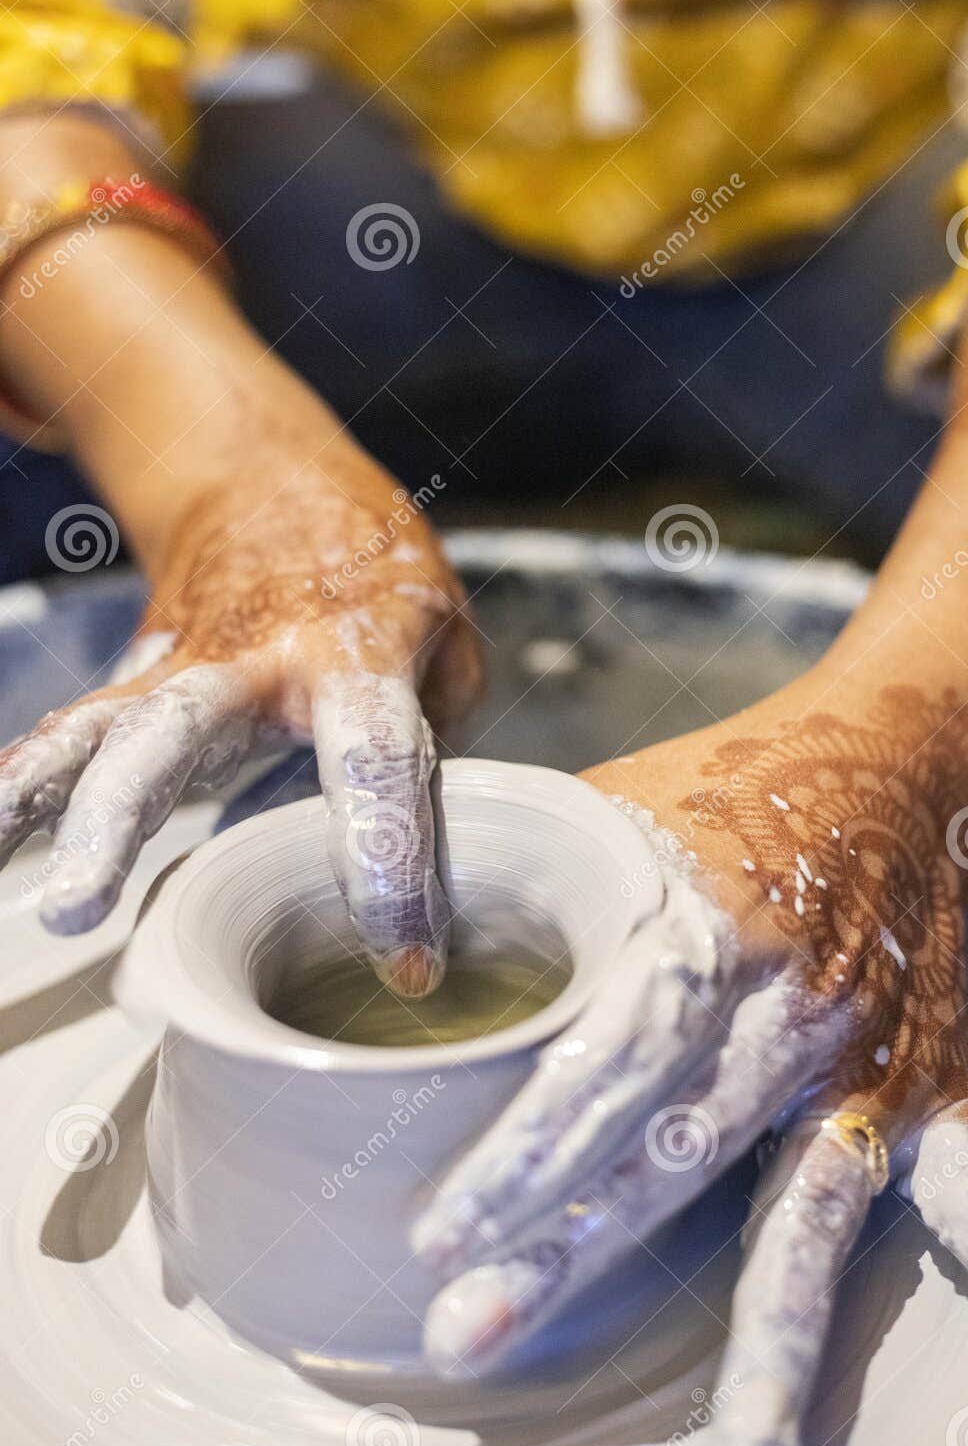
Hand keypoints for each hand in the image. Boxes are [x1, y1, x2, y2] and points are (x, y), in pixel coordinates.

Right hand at [0, 448, 479, 995]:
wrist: (268, 477)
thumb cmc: (373, 568)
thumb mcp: (446, 632)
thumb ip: (441, 738)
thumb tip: (435, 852)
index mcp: (354, 648)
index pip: (375, 763)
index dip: (390, 865)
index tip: (405, 968)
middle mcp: (252, 660)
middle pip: (176, 733)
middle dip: (123, 820)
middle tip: (81, 908)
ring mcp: (180, 666)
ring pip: (102, 733)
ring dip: (50, 809)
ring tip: (33, 899)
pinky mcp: (138, 680)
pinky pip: (71, 735)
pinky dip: (23, 785)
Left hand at [413, 671, 967, 1445]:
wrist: (889, 754)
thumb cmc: (729, 788)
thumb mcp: (614, 807)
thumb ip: (520, 877)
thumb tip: (401, 939)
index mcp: (704, 928)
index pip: (607, 1056)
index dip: (528, 1147)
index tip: (442, 1232)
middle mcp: (790, 1011)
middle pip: (675, 1150)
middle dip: (572, 1247)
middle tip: (473, 1333)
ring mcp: (866, 1064)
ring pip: (807, 1210)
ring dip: (769, 1341)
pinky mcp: (928, 1090)